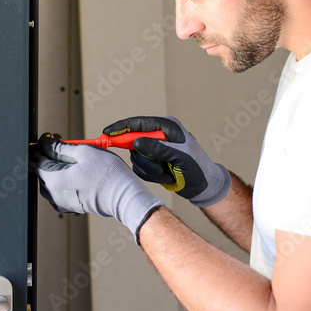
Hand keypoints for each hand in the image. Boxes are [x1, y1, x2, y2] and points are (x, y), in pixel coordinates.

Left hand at [30, 133, 163, 241]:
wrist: (124, 197)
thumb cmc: (107, 174)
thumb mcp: (83, 152)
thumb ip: (60, 147)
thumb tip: (45, 142)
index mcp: (54, 180)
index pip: (36, 160)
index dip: (41, 146)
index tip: (50, 138)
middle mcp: (54, 194)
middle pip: (41, 171)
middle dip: (47, 156)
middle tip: (62, 143)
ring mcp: (62, 202)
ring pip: (49, 181)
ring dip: (54, 168)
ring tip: (70, 157)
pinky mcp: (70, 206)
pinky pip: (58, 191)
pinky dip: (61, 180)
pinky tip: (73, 171)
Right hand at [103, 116, 230, 206]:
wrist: (203, 186)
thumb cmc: (197, 168)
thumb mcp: (180, 156)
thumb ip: (158, 148)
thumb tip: (136, 142)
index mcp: (166, 127)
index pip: (138, 123)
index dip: (121, 127)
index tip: (106, 134)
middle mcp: (158, 136)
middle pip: (133, 142)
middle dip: (143, 157)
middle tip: (157, 165)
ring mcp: (154, 149)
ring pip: (136, 158)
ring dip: (150, 168)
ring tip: (167, 171)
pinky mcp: (152, 162)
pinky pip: (140, 168)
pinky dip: (151, 175)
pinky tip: (166, 175)